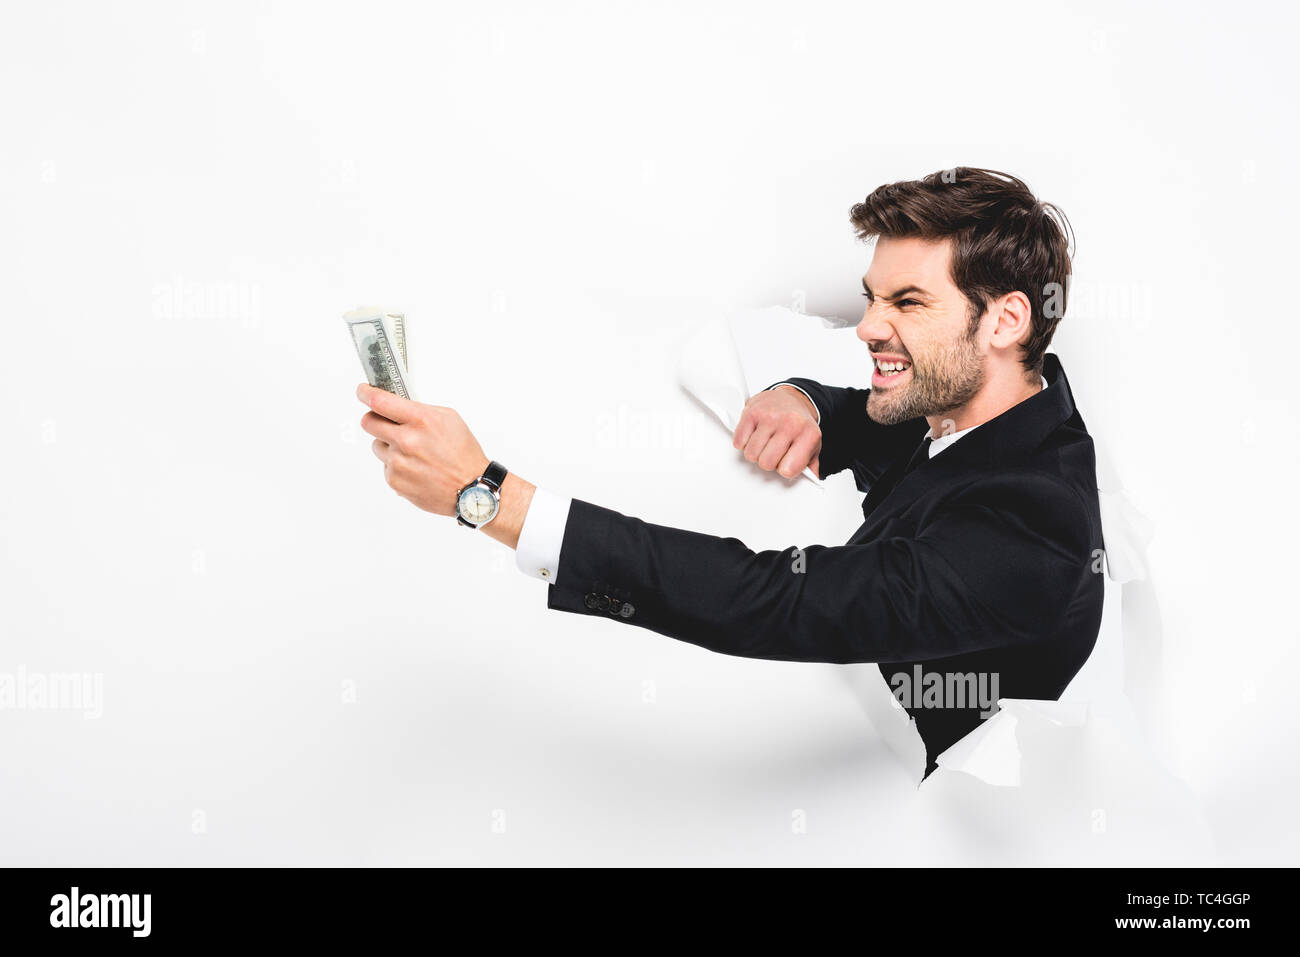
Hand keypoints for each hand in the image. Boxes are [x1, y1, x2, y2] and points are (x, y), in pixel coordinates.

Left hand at [356, 383, 488, 515]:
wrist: (471, 489)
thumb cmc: (463, 453)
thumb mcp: (449, 419)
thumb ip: (420, 409)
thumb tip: (397, 404)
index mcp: (421, 420)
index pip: (379, 401)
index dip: (366, 393)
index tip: (362, 391)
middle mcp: (406, 440)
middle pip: (368, 422)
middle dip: (374, 419)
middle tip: (385, 423)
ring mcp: (398, 462)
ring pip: (377, 445)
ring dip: (389, 446)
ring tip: (412, 453)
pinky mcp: (394, 481)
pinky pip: (385, 466)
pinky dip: (397, 466)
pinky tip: (415, 468)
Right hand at [732, 386, 821, 478]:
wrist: (792, 398)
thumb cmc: (800, 425)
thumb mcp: (813, 445)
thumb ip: (811, 467)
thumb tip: (808, 482)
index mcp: (809, 434)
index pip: (788, 470)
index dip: (784, 469)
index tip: (786, 462)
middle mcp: (790, 423)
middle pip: (766, 463)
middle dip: (768, 462)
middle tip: (773, 452)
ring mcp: (770, 416)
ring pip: (751, 454)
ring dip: (756, 453)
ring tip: (765, 443)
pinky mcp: (752, 412)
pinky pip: (739, 442)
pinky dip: (744, 442)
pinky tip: (755, 435)